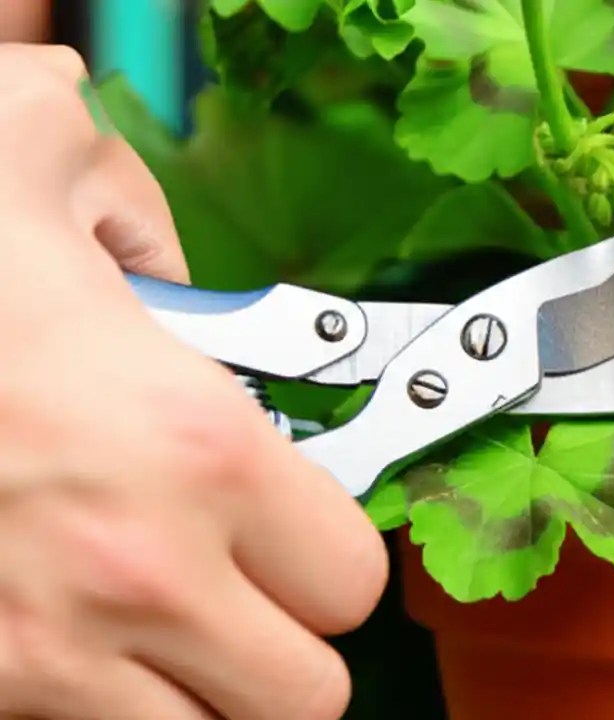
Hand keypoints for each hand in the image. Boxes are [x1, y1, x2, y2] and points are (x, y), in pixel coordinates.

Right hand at [0, 44, 386, 719]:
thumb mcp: (41, 160)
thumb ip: (143, 218)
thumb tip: (170, 274)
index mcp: (197, 446)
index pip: (355, 580)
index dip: (334, 561)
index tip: (301, 538)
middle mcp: (136, 569)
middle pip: (303, 697)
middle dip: (284, 649)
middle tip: (245, 599)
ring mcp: (41, 652)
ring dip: (196, 695)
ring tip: (159, 630)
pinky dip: (87, 703)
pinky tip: (63, 633)